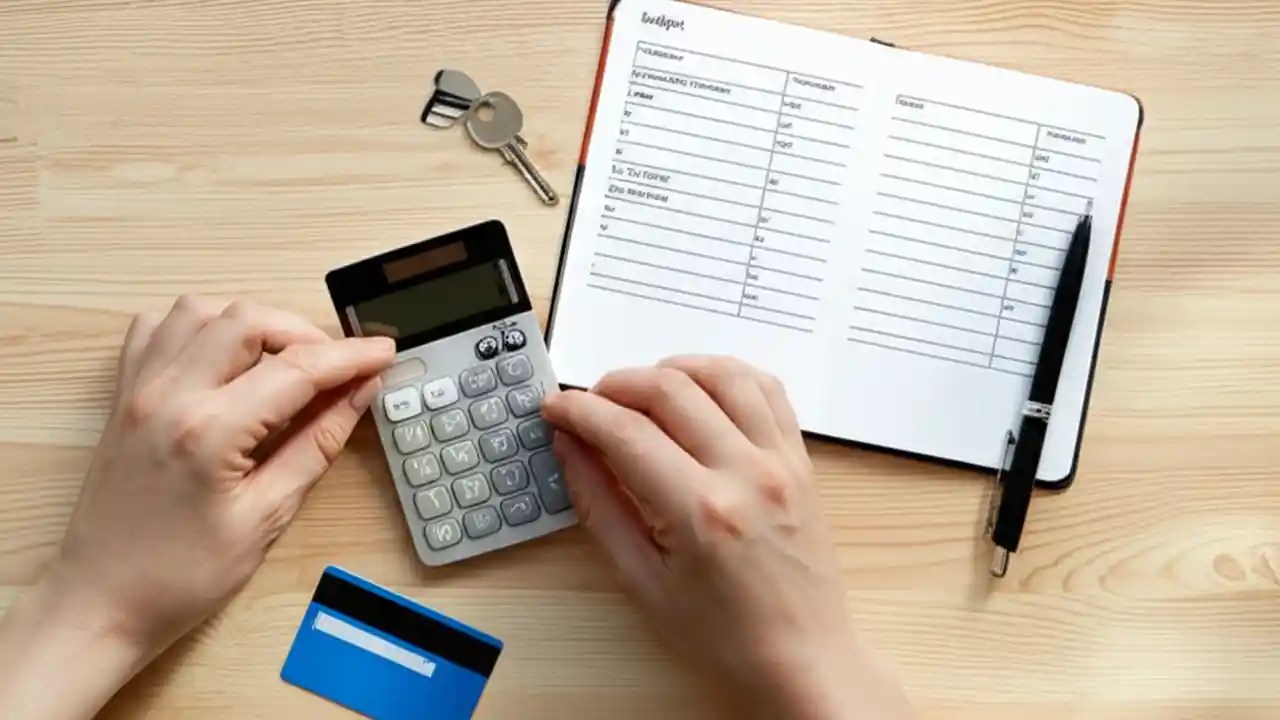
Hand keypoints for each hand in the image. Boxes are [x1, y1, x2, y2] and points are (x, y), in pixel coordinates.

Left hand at [0, 296, 393, 718]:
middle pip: (249, 320)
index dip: (350, 356)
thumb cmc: (181, 576)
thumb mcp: (267, 516)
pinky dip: (200, 326)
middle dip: (305, 333)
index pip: (297, 369)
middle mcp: (167, 396)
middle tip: (338, 366)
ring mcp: (138, 390)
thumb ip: (318, 444)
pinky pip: (159, 328)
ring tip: (285, 358)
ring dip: (253, 322)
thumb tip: (358, 394)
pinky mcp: (123, 395)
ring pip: (202, 310)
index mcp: (208, 432)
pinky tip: (226, 356)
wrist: (101, 602)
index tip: (383, 352)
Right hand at [542, 357, 912, 719]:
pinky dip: (727, 375)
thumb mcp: (642, 581)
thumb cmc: (724, 637)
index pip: (625, 432)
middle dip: (616, 384)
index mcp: (700, 512)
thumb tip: (570, 447)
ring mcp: (781, 462)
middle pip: (669, 389)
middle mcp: (746, 474)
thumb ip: (599, 506)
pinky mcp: (801, 461)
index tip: (556, 408)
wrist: (801, 660)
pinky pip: (768, 390)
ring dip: (672, 369)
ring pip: (723, 374)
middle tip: (589, 404)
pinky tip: (700, 390)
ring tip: (642, 391)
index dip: (579, 411)